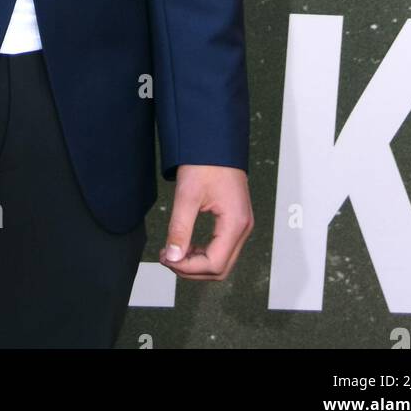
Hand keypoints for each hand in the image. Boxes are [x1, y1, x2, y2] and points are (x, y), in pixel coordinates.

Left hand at [159, 165, 252, 279]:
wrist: (216, 142)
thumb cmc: (206, 162)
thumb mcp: (187, 195)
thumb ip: (179, 229)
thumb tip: (172, 257)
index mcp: (235, 223)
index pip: (215, 263)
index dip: (189, 267)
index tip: (167, 259)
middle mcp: (243, 228)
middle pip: (220, 267)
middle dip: (192, 269)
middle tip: (167, 258)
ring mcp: (241, 225)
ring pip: (222, 261)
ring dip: (196, 263)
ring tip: (173, 252)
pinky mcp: (235, 221)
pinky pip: (222, 248)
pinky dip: (202, 253)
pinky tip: (185, 245)